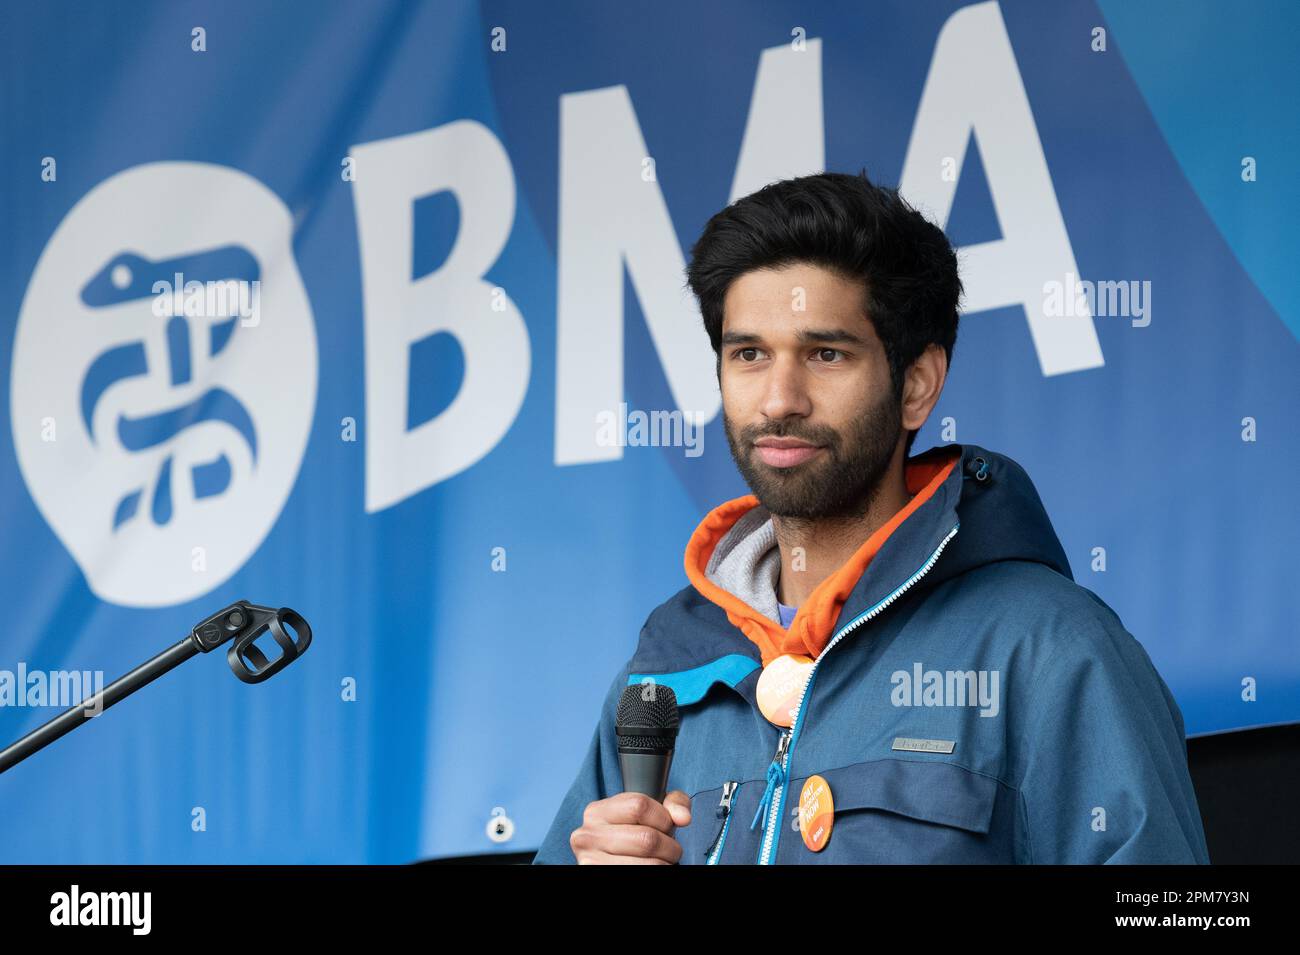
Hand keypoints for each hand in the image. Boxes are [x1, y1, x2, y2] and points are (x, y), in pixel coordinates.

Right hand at [570, 790, 691, 863]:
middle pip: (646, 839)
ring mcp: (591, 862)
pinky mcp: (597, 875)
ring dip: (664, 864)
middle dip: (669, 847)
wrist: (610, 861)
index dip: (663, 817)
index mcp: (597, 812)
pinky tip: (648, 868)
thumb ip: (671, 804)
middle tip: (669, 850)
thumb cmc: (632, 836)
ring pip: (650, 864)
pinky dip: (656, 872)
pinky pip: (642, 877)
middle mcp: (588, 836)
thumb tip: (683, 817)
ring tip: (660, 861)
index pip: (639, 806)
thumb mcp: (646, 813)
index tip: (666, 826)